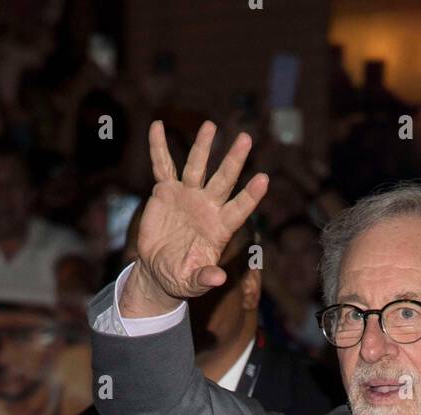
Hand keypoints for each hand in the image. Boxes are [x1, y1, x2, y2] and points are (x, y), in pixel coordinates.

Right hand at [120, 119, 269, 314]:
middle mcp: (207, 207)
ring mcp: (187, 196)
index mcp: (219, 228)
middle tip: (246, 138)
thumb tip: (218, 278)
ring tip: (211, 125)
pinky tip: (157, 125)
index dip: (251, 195)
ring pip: (197, 166)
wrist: (159, 270)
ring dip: (203, 146)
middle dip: (234, 160)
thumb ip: (206, 278)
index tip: (263, 178)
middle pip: (223, 179)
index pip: (239, 209)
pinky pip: (162, 165)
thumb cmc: (182, 278)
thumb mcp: (194, 283)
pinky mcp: (166, 192)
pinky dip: (158, 147)